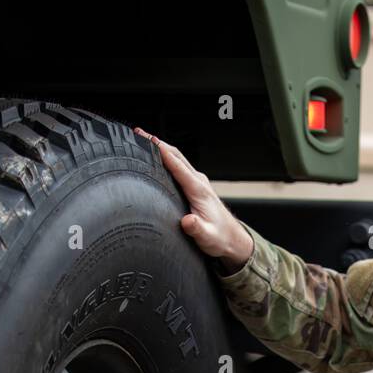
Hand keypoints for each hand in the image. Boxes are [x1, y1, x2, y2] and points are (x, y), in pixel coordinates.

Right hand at [133, 128, 253, 268]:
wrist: (232, 239)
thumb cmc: (219, 237)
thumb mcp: (207, 238)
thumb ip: (197, 229)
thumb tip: (188, 222)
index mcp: (198, 190)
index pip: (178, 166)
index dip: (162, 152)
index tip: (148, 140)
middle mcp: (199, 182)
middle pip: (176, 156)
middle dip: (158, 143)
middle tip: (139, 133)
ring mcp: (198, 182)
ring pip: (178, 159)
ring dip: (162, 148)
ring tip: (144, 139)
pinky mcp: (196, 185)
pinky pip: (180, 166)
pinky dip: (167, 158)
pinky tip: (158, 157)